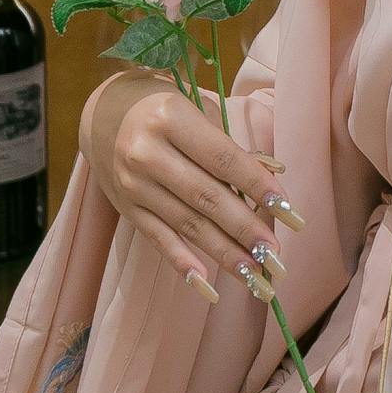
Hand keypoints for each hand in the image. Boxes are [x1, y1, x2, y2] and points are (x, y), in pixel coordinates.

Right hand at [82, 71, 289, 299]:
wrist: (104, 113)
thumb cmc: (164, 108)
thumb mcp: (195, 108)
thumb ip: (228, 145)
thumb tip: (273, 178)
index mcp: (170, 118)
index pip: (223, 158)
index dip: (257, 185)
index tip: (287, 209)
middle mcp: (147, 153)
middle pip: (206, 197)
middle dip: (245, 228)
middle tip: (275, 253)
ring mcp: (134, 185)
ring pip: (186, 224)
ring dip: (223, 252)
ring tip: (255, 273)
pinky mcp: (127, 209)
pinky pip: (158, 239)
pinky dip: (182, 262)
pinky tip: (206, 284)